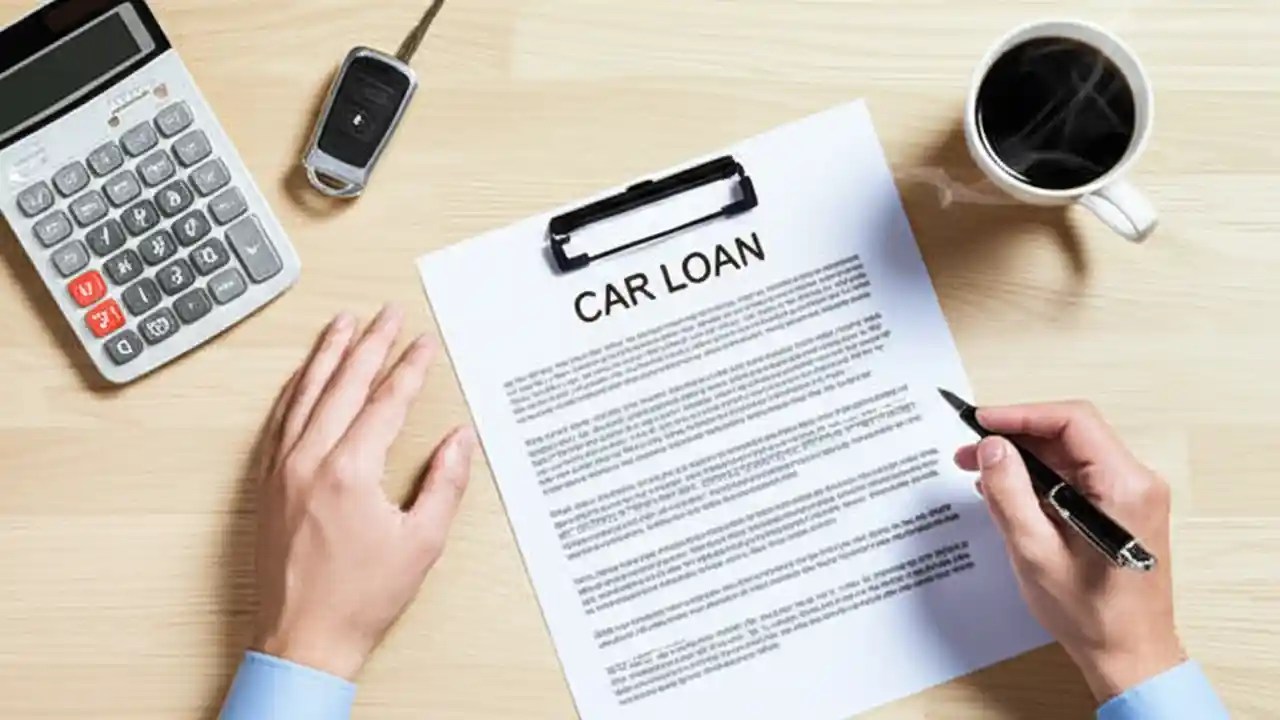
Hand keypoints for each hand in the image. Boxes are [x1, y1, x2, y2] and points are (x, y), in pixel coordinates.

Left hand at [251, 306, 474, 679]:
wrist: (302, 641)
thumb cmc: (358, 600)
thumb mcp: (421, 542)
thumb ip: (443, 483)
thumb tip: (458, 441)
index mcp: (349, 471)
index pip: (385, 401)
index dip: (409, 367)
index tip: (424, 343)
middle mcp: (308, 461)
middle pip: (344, 384)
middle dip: (370, 343)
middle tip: (387, 314)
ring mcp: (281, 470)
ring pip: (305, 394)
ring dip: (327, 354)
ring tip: (343, 324)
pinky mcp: (265, 485)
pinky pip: (279, 420)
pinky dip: (295, 389)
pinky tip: (304, 375)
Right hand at [954, 401, 1184, 701]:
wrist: (1130, 654)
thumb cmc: (1092, 615)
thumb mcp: (1035, 552)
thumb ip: (1010, 494)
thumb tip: (992, 448)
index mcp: (1125, 487)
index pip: (1071, 422)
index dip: (1020, 415)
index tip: (981, 421)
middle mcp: (1136, 482)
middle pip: (1069, 434)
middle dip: (1015, 437)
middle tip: (970, 449)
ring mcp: (1131, 494)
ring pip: (1069, 454)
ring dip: (1024, 458)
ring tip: (978, 469)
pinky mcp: (1120, 507)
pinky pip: (1076, 476)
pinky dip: (1039, 478)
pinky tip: (1007, 490)